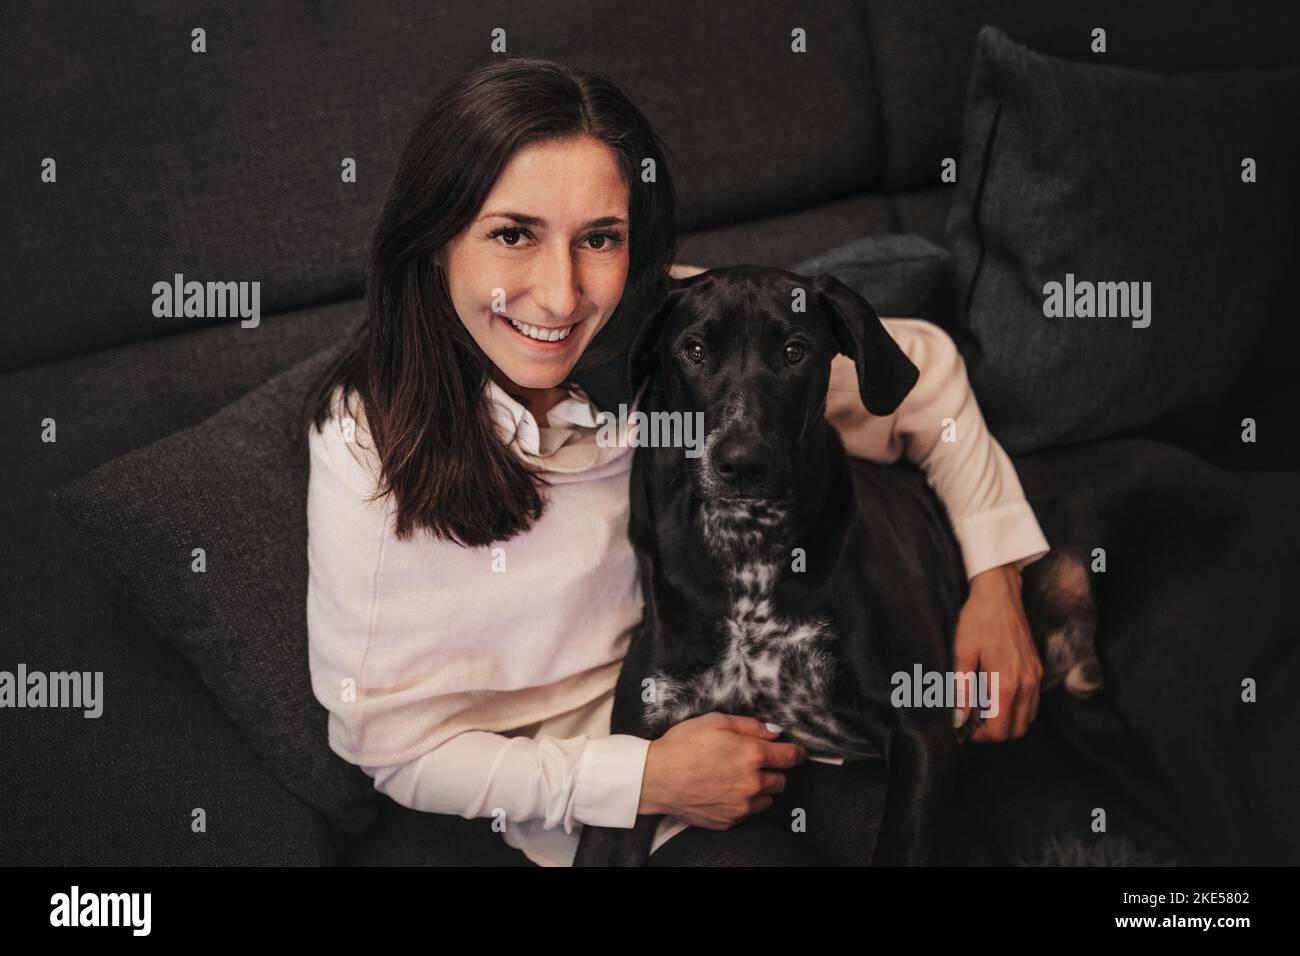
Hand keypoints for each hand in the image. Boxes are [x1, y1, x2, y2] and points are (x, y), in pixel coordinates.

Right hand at [638, 713, 806, 828]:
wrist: (656, 778)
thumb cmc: (683, 745)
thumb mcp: (717, 721)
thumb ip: (751, 725)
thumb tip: (774, 731)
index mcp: (752, 755)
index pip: (790, 757)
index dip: (797, 753)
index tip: (797, 752)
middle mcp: (752, 783)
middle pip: (781, 780)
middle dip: (775, 770)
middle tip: (757, 762)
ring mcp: (741, 806)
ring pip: (767, 800)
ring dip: (761, 789)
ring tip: (739, 778)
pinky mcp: (728, 821)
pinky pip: (747, 813)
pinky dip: (743, 803)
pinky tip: (724, 791)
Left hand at [952, 563, 1042, 741]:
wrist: (1000, 594)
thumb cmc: (979, 620)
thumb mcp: (963, 652)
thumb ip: (962, 689)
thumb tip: (958, 718)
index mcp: (1006, 683)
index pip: (1000, 730)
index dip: (981, 736)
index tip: (965, 730)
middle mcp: (1026, 684)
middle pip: (1016, 729)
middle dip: (995, 732)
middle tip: (973, 721)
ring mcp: (1035, 676)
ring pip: (1027, 717)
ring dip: (1008, 721)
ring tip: (984, 709)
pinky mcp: (1037, 668)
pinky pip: (1032, 701)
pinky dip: (1018, 707)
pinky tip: (997, 695)